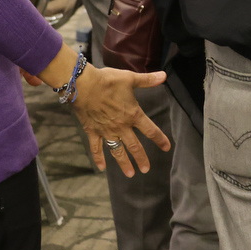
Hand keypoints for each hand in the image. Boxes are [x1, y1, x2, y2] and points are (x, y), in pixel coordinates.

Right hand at [36, 46, 171, 175]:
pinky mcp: (93, 132)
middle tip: (146, 170)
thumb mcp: (130, 78)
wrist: (84, 85)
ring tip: (130, 174)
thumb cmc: (108, 81)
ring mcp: (106, 131)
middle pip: (134, 146)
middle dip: (141, 158)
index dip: (160, 139)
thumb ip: (147, 80)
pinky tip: (101, 168)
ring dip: (124, 163)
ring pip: (117, 151)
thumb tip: (164, 75)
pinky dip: (98, 158)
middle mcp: (121, 127)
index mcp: (133, 115)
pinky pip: (96, 148)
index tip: (167, 148)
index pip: (150, 130)